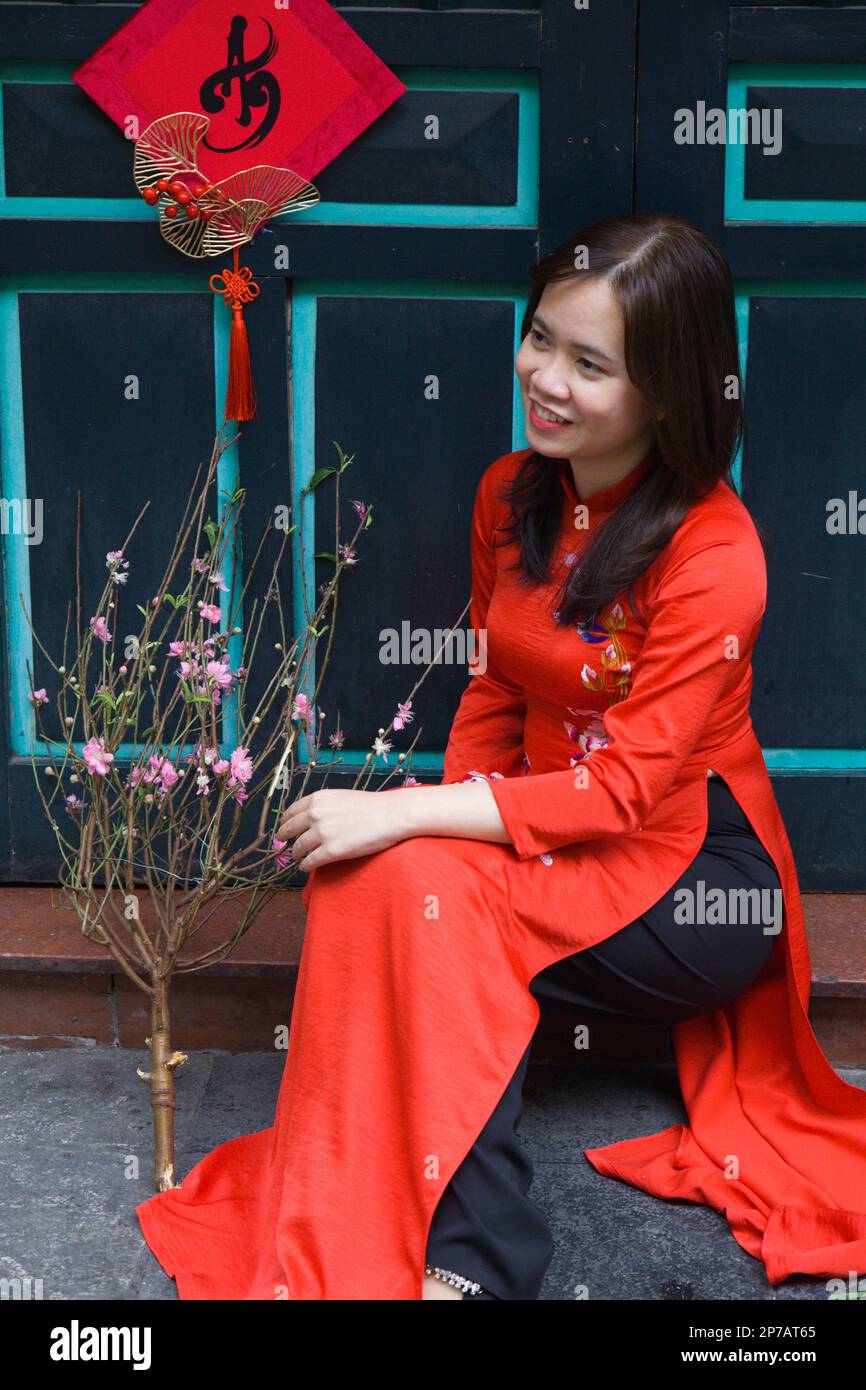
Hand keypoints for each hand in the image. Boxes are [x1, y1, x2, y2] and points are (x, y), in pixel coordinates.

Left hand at [274, 788, 407, 871]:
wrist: (390, 815)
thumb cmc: (372, 805)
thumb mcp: (341, 796)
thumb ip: (324, 805)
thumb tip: (313, 817)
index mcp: (318, 799)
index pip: (291, 811)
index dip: (284, 821)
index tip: (282, 827)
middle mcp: (315, 815)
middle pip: (290, 830)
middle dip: (283, 838)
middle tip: (281, 843)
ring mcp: (322, 834)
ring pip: (298, 847)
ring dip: (296, 854)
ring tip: (298, 857)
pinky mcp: (331, 851)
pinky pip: (310, 862)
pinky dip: (306, 866)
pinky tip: (306, 867)